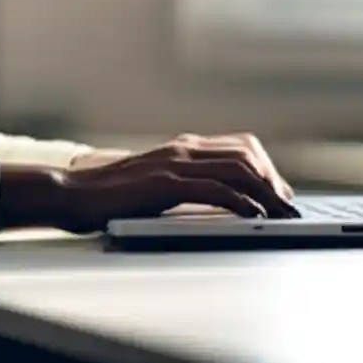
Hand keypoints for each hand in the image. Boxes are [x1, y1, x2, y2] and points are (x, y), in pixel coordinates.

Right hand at [0, 133, 297, 232]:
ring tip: (281, 214)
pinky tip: (254, 216)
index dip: (267, 168)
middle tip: (288, 207)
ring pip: (238, 170)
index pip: (241, 146)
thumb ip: (187, 185)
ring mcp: (175, 164)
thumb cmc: (113, 197)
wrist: (73, 195)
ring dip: (266, 193)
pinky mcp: (166, 184)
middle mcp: (183, 149)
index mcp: (183, 147)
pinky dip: (241, 202)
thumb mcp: (158, 185)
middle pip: (247, 155)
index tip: (280, 193)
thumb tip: (224, 200)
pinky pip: (215, 190)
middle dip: (274, 181)